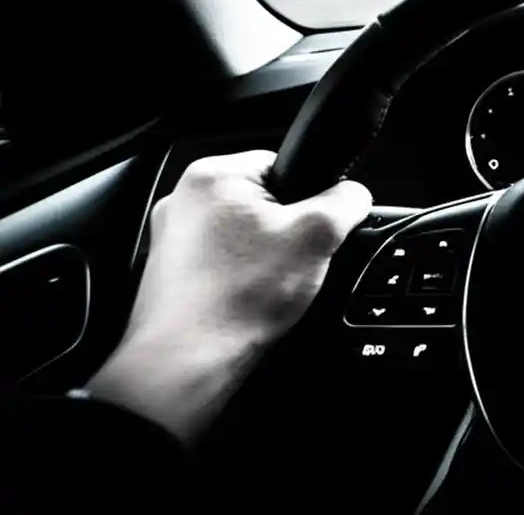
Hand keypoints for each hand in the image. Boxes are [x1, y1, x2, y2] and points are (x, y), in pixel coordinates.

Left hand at [88, 151, 371, 440]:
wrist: (188, 360)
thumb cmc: (237, 298)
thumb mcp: (317, 238)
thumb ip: (345, 202)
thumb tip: (353, 195)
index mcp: (213, 175)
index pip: (282, 164)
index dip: (309, 198)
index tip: (311, 231)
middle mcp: (183, 198)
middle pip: (262, 201)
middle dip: (284, 231)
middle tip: (292, 263)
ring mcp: (171, 236)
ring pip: (241, 234)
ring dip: (261, 255)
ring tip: (266, 285)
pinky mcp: (170, 270)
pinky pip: (221, 261)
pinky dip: (238, 276)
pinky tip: (246, 298)